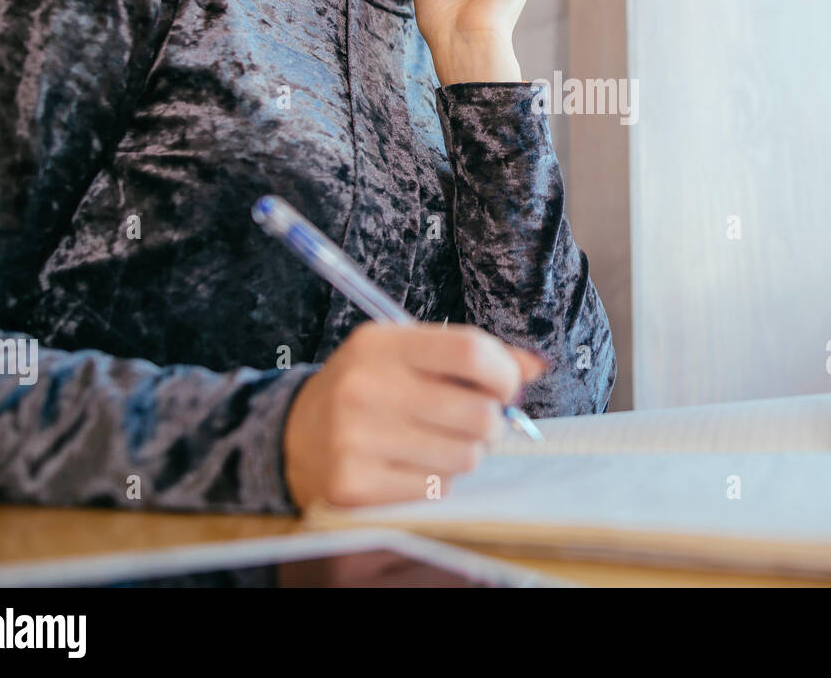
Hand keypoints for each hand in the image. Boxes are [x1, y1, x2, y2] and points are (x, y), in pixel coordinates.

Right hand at [281, 322, 547, 510]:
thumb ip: (471, 355)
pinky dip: (436, 478)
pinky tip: (410, 462)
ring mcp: (356, 439)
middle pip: (478, 413)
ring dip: (465, 451)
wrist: (295, 433)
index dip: (504, 373)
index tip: (506, 385)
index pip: (470, 352)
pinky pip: (437, 487)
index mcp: (382, 344)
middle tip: (471, 418)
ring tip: (437, 439)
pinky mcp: (353, 485)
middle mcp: (365, 387)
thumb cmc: (368, 386)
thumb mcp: (408, 353)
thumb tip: (535, 367)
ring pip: (465, 455)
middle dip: (490, 420)